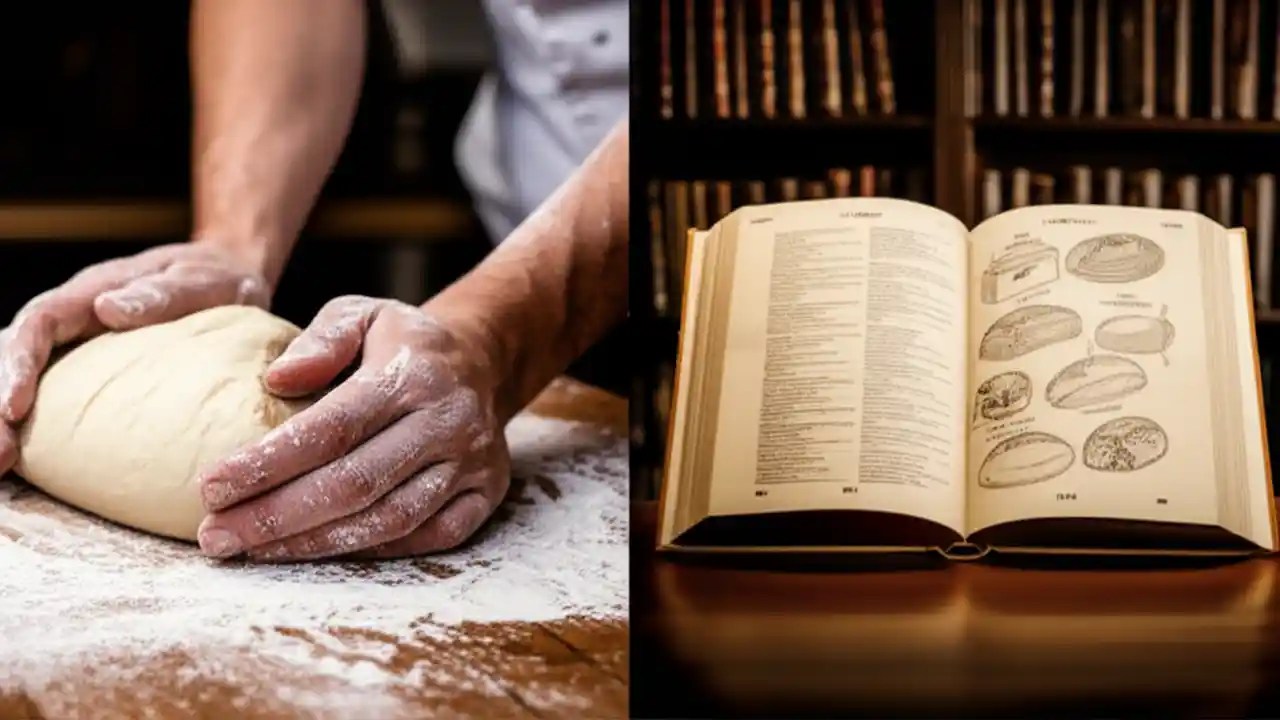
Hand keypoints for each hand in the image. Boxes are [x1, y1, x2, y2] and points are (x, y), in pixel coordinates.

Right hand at [0, 241, 270, 475]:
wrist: (234, 281)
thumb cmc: (218, 281)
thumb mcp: (201, 282)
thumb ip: (162, 294)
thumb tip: (108, 309)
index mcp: (92, 292)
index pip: (39, 322)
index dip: (18, 363)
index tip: (15, 408)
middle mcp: (75, 318)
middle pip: (14, 356)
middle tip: (0, 458)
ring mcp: (79, 345)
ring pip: (21, 377)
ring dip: (6, 422)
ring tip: (2, 467)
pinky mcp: (90, 370)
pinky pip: (52, 395)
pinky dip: (34, 426)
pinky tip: (24, 464)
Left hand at [195, 295, 509, 561]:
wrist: (482, 361)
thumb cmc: (402, 342)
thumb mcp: (362, 313)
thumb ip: (321, 339)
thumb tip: (276, 381)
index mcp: (412, 376)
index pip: (333, 429)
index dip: (269, 463)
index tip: (210, 487)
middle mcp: (448, 423)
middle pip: (355, 484)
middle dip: (277, 516)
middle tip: (216, 536)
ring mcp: (472, 464)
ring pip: (390, 520)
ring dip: (315, 544)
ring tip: (252, 551)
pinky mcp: (485, 494)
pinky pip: (427, 537)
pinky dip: (372, 551)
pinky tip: (319, 551)